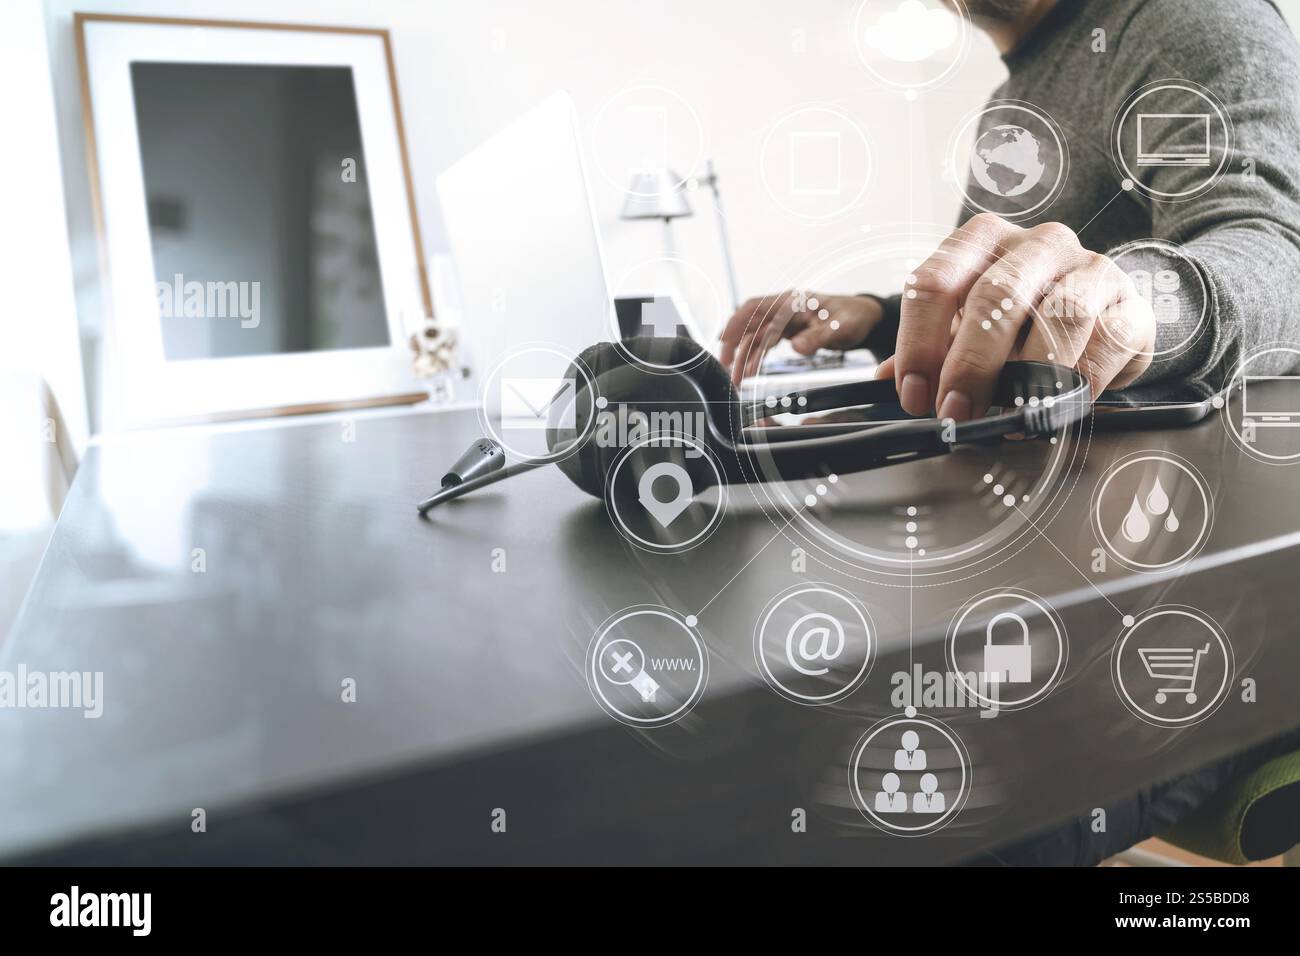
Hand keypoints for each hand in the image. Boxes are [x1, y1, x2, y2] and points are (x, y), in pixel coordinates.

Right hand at [719, 291, 882, 384]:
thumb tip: (798, 348)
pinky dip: (756, 355)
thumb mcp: (841, 327)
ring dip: (744, 354)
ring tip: (737, 376)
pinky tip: (749, 368)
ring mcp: (783, 319)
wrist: (862, 317)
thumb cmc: (852, 317)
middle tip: (727, 367)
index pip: (757, 309)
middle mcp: (783, 308)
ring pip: (756, 335)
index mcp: (792, 301)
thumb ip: (819, 337)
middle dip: (736, 345)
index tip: (726, 341)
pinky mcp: (786, 330)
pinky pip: (764, 341)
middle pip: (750, 324)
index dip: (739, 324)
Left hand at [886, 214, 1154, 420]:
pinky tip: (1058, 402)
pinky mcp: (1132, 304)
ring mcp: (1090, 268)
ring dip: (1029, 374)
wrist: (1099, 318)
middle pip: (997, 295)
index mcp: (983, 241)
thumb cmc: (1019, 323)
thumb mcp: (965, 327)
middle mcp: (1038, 243)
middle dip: (970, 363)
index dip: (918, 343)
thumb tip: (881, 382)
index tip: (915, 394)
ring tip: (1011, 411)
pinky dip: (1079, 381)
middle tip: (956, 411)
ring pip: (1060, 315)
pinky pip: (1106, 341)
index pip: (936, 281)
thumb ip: (927, 350)